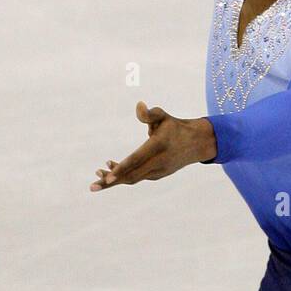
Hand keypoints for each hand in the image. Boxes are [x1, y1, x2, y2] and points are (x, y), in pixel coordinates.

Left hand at [89, 101, 216, 189]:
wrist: (197, 143)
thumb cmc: (175, 127)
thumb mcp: (164, 116)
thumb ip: (150, 113)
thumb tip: (138, 105)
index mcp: (158, 146)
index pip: (137, 159)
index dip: (121, 168)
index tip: (107, 176)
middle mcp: (158, 162)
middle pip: (132, 175)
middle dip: (111, 181)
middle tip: (93, 185)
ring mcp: (158, 171)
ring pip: (133, 179)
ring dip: (115, 179)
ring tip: (98, 174)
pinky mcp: (158, 175)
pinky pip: (138, 178)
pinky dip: (124, 176)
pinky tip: (111, 170)